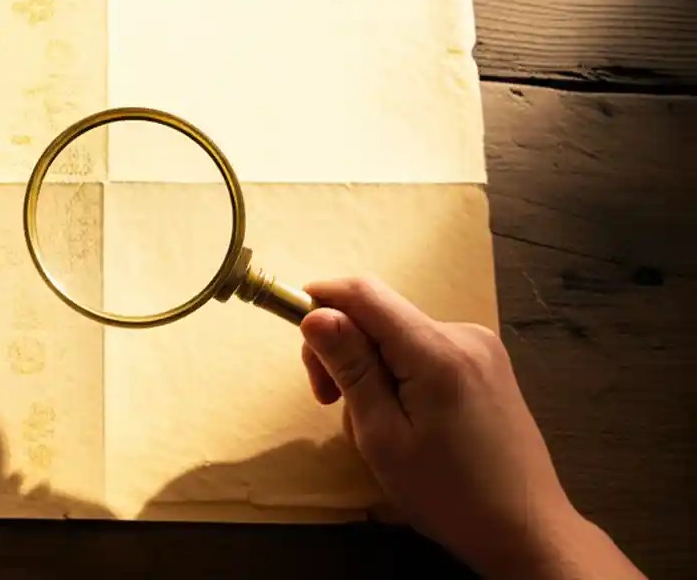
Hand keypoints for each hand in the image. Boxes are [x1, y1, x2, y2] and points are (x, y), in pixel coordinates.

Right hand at [298, 278, 641, 578]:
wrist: (526, 530)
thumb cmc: (449, 495)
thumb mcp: (383, 437)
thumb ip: (351, 369)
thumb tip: (315, 315)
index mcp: (437, 351)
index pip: (363, 293)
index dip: (319, 300)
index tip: (297, 340)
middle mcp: (463, 335)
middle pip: (379, 315)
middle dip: (343, 350)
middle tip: (329, 403)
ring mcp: (480, 348)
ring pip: (397, 338)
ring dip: (371, 372)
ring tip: (376, 429)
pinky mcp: (486, 364)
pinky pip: (422, 353)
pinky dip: (399, 377)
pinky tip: (406, 422)